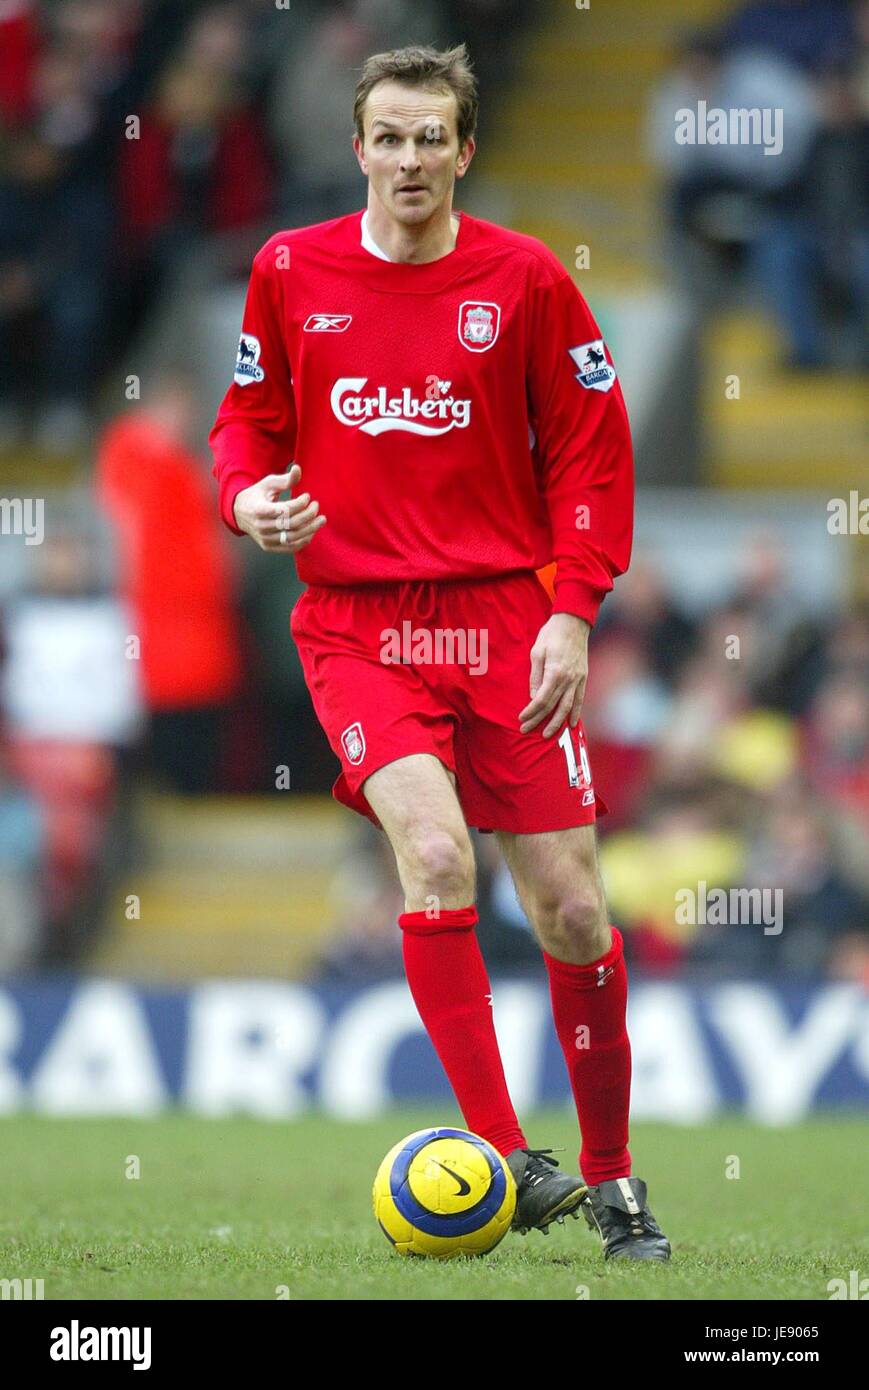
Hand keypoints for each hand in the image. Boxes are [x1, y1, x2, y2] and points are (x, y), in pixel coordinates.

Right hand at [232, 463, 326, 552]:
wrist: (239, 513)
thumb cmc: (257, 495)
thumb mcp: (268, 484)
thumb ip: (285, 479)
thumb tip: (298, 469)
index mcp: (259, 509)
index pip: (285, 510)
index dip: (300, 504)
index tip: (307, 496)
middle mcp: (260, 527)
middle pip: (291, 524)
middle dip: (308, 515)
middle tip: (316, 506)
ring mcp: (264, 539)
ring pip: (292, 537)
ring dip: (310, 529)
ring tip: (321, 520)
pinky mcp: (268, 547)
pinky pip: (290, 547)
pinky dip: (304, 540)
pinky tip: (312, 531)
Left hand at [519, 612, 589, 736]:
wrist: (574, 622)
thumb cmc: (551, 634)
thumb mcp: (536, 652)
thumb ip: (535, 677)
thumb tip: (534, 697)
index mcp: (555, 672)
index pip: (542, 699)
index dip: (531, 711)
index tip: (521, 718)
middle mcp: (569, 679)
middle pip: (553, 706)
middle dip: (539, 720)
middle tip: (527, 730)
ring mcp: (578, 679)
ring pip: (568, 707)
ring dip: (558, 722)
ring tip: (548, 734)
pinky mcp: (583, 677)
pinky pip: (580, 699)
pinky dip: (576, 712)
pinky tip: (571, 723)